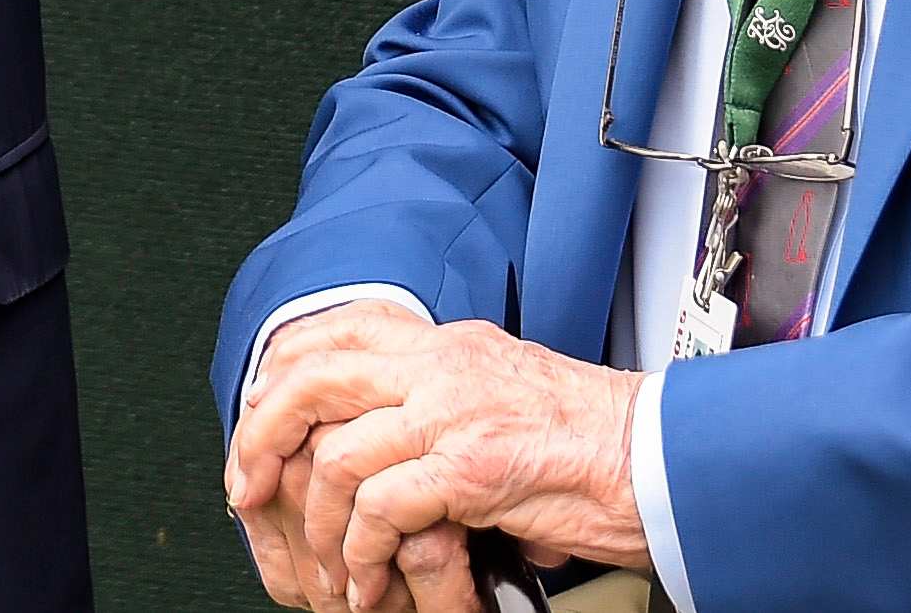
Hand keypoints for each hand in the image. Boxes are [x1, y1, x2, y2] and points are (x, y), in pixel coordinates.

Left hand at [235, 310, 650, 612]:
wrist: (664, 461)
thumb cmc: (597, 441)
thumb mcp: (508, 394)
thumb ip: (446, 400)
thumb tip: (386, 438)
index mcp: (450, 344)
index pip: (338, 329)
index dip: (280, 372)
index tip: (257, 421)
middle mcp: (445, 366)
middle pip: (313, 377)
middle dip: (263, 436)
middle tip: (247, 487)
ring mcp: (456, 413)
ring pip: (337, 454)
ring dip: (317, 522)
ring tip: (328, 564)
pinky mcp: (473, 469)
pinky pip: (381, 509)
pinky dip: (361, 554)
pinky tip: (367, 581)